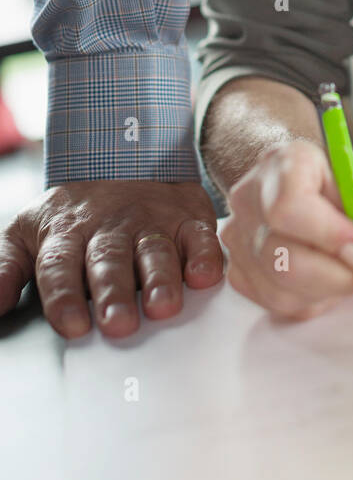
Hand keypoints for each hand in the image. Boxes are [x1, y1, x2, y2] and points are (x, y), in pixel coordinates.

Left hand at [0, 180, 223, 338]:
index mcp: (67, 233)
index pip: (60, 266)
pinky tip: (204, 276)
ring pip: (155, 250)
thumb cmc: (73, 211)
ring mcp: (152, 221)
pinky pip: (200, 236)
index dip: (65, 296)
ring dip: (160, 278)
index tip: (72, 326)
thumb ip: (4, 268)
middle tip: (119, 324)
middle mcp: (110, 227)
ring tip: (162, 306)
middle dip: (114, 292)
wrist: (124, 153)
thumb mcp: (27, 231)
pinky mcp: (188, 217)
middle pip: (109, 261)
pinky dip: (205, 255)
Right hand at [221, 139, 352, 319]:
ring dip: (324, 289)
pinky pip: (273, 303)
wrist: (314, 190)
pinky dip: (307, 299)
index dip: (329, 237)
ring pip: (278, 287)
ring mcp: (238, 235)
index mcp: (285, 163)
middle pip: (283, 257)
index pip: (289, 207)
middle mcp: (251, 196)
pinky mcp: (238, 268)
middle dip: (333, 274)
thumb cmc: (347, 186)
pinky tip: (322, 275)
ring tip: (342, 267)